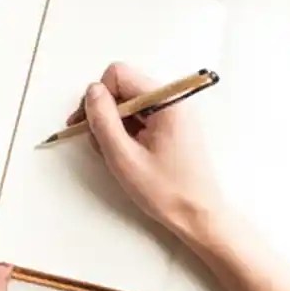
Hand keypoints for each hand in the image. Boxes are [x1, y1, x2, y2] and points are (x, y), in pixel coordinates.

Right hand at [70, 62, 228, 244]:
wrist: (199, 215)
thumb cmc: (165, 191)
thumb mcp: (124, 157)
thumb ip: (104, 120)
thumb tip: (91, 91)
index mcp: (166, 101)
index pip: (119, 74)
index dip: (99, 96)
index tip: (90, 124)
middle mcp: (172, 100)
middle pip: (123, 86)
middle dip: (104, 111)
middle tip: (96, 141)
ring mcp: (173, 113)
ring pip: (128, 102)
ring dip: (113, 124)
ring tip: (114, 154)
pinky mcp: (171, 125)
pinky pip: (139, 116)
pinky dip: (125, 131)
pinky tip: (125, 154)